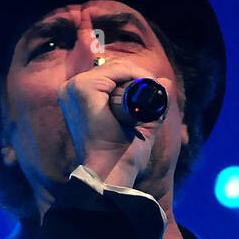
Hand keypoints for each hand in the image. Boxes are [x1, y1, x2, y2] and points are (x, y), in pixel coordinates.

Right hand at [56, 59, 170, 188]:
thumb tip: (166, 81)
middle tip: (157, 88)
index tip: (154, 89)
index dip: (133, 78)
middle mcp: (71, 89)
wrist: (112, 171)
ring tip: (153, 89)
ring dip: (139, 74)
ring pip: (116, 68)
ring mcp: (74, 87)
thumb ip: (152, 106)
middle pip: (113, 69)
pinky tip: (145, 84)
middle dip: (138, 75)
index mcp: (78, 98)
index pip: (109, 76)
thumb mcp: (139, 125)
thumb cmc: (121, 155)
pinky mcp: (82, 88)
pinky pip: (115, 70)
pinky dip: (134, 74)